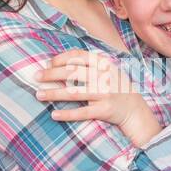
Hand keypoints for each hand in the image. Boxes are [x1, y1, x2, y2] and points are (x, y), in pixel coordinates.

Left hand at [33, 49, 159, 137]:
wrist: (135, 109)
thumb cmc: (115, 88)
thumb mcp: (107, 71)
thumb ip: (89, 65)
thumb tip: (60, 64)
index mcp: (103, 64)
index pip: (78, 56)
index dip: (61, 58)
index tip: (48, 63)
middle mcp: (104, 77)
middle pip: (72, 72)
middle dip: (51, 74)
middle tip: (36, 77)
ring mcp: (104, 93)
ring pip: (73, 92)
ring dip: (53, 93)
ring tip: (39, 95)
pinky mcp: (104, 110)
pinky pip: (82, 112)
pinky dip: (67, 114)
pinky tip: (54, 114)